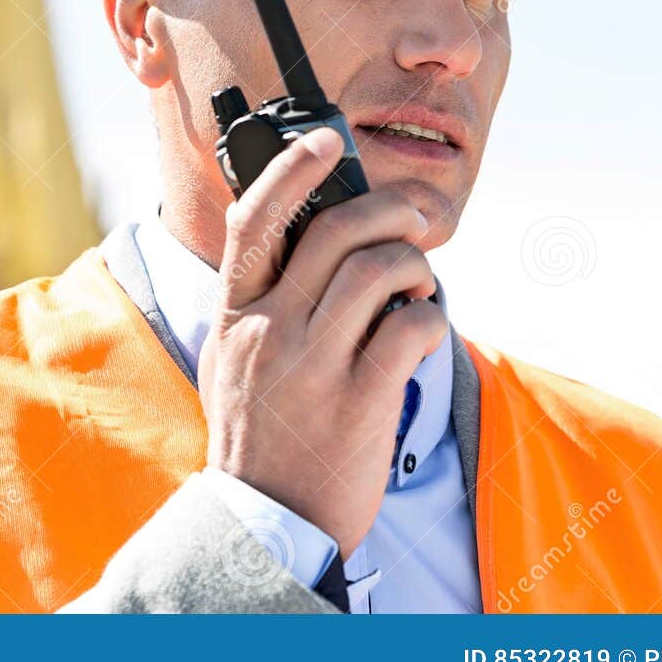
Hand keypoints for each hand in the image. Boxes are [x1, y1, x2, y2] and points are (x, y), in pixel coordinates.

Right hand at [197, 127, 447, 557]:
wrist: (264, 521)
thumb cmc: (255, 434)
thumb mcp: (230, 360)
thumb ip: (258, 304)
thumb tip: (304, 245)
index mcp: (235, 314)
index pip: (255, 221)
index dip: (291, 170)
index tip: (327, 139)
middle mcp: (269, 330)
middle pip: (335, 231)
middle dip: (390, 210)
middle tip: (417, 217)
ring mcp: (313, 364)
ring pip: (379, 271)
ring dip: (415, 267)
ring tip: (420, 285)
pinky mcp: (361, 400)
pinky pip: (411, 328)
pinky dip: (430, 318)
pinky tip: (425, 331)